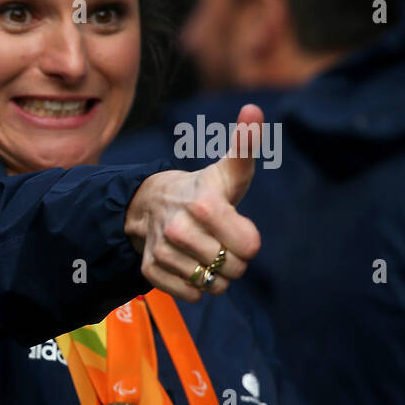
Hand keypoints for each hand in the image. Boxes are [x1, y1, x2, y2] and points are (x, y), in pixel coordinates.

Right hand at [124, 103, 261, 302]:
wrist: (152, 204)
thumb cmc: (203, 190)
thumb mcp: (227, 171)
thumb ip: (245, 145)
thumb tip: (254, 109)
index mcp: (205, 205)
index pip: (249, 247)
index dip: (249, 243)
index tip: (238, 230)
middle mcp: (180, 229)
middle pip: (232, 269)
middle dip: (234, 262)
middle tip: (221, 244)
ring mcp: (163, 250)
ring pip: (211, 284)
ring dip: (215, 276)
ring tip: (206, 256)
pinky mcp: (151, 269)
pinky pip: (189, 295)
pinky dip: (195, 288)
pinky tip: (190, 268)